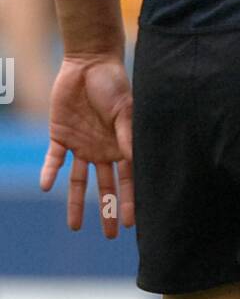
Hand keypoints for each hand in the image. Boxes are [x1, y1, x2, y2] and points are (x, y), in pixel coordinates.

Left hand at [39, 54, 134, 237]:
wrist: (89, 64)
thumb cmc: (114, 84)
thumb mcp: (125, 110)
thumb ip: (127, 135)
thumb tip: (134, 161)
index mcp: (121, 146)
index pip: (128, 179)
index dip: (130, 200)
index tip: (133, 223)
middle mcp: (102, 150)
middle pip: (105, 187)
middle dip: (108, 210)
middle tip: (112, 234)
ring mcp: (81, 145)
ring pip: (78, 181)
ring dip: (77, 203)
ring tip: (76, 227)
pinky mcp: (60, 136)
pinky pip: (54, 159)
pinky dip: (50, 172)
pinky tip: (47, 187)